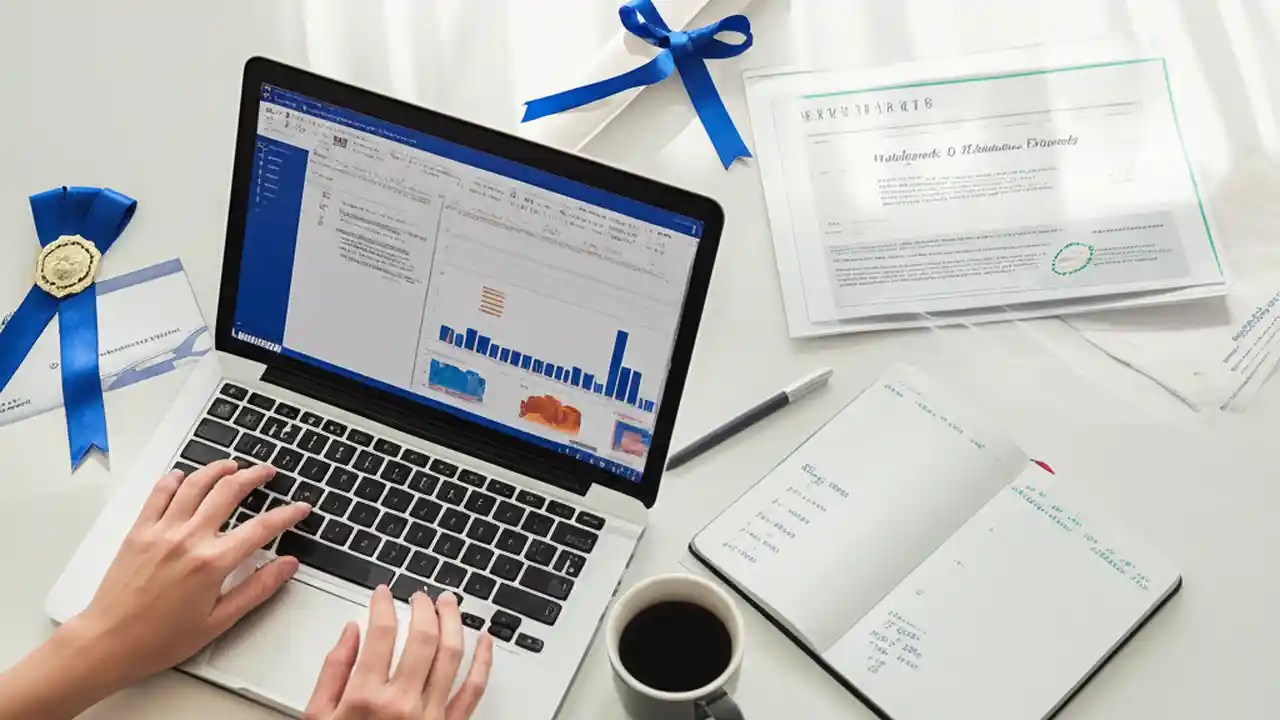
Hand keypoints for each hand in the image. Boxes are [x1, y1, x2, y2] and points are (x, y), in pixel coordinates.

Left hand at [65, 460, 310, 687]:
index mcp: (212, 563)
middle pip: (229, 491)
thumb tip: (287, 565)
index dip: (287, 514)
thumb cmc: (161, 639)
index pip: (262, 527)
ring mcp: (161, 531)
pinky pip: (158, 494)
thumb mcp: (220, 621)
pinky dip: (174, 480)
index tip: (300, 508)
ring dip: (217, 470)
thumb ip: (257, 588)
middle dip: (254, 476)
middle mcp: (188, 539)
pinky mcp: (139, 532)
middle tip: (267, 472)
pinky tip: (183, 476)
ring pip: (195, 484)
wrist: (108, 643)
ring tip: (232, 466)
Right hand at [305, 585, 493, 719]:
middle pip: (423, 638)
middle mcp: (402, 704)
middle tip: (421, 595)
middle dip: (424, 607)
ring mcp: (430, 716)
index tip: (384, 593)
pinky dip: (484, 661)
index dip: (384, 604)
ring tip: (451, 604)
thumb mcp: (318, 717)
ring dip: (455, 622)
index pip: (381, 633)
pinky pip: (474, 690)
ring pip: (452, 655)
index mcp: (365, 697)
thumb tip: (351, 632)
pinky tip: (485, 640)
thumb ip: (333, 671)